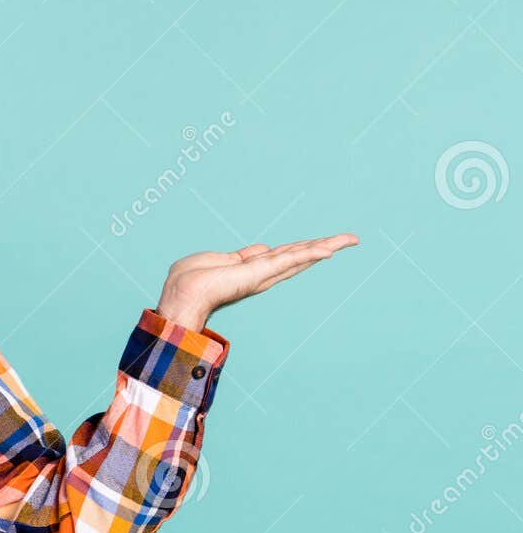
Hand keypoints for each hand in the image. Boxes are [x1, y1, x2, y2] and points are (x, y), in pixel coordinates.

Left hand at [154, 233, 358, 330]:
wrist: (181, 294)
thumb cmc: (190, 279)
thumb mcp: (219, 259)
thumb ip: (243, 255)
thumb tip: (263, 248)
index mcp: (252, 268)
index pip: (284, 255)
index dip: (304, 247)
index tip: (325, 242)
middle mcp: (263, 273)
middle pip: (300, 255)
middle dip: (325, 246)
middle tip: (351, 238)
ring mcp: (264, 273)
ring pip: (301, 256)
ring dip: (327, 246)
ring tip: (351, 239)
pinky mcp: (261, 272)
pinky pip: (290, 260)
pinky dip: (311, 253)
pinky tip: (331, 248)